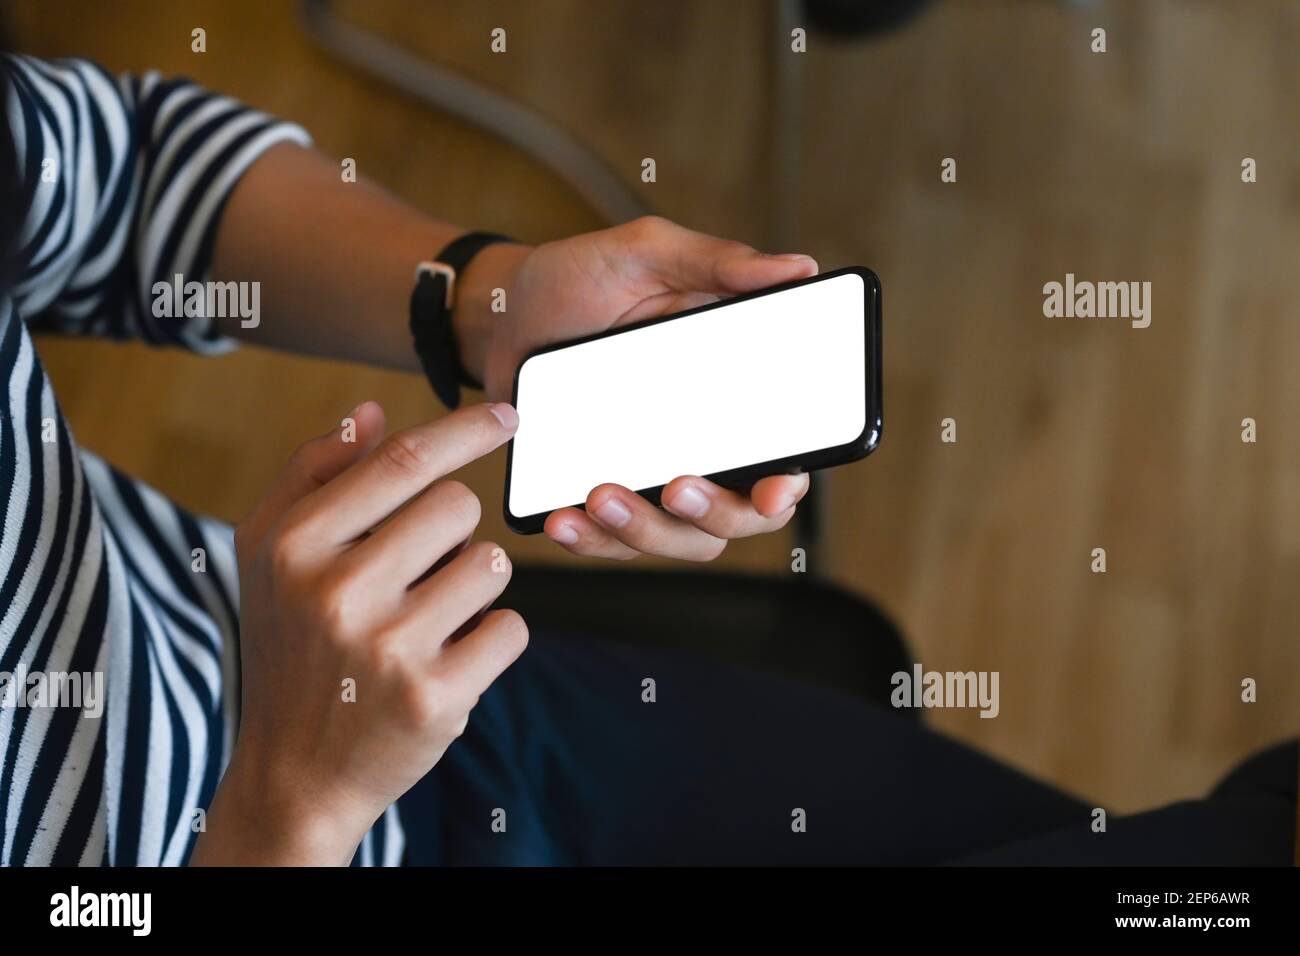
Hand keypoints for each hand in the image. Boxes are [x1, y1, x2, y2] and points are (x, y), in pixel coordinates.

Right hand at [191, 401, 526, 864]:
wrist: (295, 772)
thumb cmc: (290, 645)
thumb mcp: (270, 555)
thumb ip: (314, 474)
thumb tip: (372, 412)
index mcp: (295, 545)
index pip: (403, 461)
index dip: (465, 429)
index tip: (507, 414)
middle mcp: (337, 592)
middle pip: (458, 506)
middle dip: (454, 532)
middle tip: (418, 574)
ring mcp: (388, 649)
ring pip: (492, 565)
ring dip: (474, 587)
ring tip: (427, 620)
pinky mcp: (436, 699)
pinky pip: (511, 627)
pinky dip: (491, 639)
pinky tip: (447, 660)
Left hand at [455, 215, 816, 560]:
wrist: (502, 310)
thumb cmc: (582, 279)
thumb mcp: (647, 254)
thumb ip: (719, 261)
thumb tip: (799, 268)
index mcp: (731, 391)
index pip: (784, 455)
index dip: (788, 484)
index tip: (772, 490)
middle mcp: (701, 443)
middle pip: (736, 515)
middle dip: (713, 514)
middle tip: (675, 485)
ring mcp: (650, 474)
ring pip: (676, 539)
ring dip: (644, 530)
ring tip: (599, 495)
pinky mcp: (600, 493)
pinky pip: (609, 540)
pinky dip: (589, 539)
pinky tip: (562, 518)